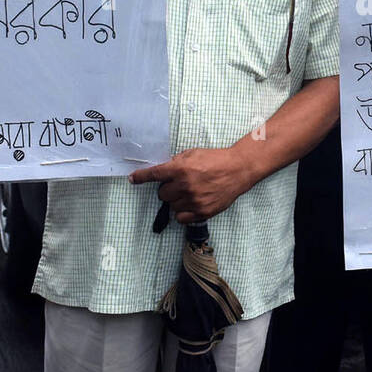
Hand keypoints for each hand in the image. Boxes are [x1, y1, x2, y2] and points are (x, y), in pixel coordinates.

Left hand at [129, 147, 252, 223]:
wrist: (238, 169)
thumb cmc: (216, 159)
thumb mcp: (193, 153)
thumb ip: (176, 162)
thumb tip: (162, 169)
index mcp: (181, 169)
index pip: (154, 175)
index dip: (140, 177)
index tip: (132, 179)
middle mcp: (185, 186)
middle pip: (162, 194)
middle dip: (167, 189)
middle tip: (179, 184)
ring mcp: (194, 201)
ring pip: (172, 206)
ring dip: (177, 200)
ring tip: (190, 192)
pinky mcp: (203, 212)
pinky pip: (181, 218)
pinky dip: (183, 212)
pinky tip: (192, 203)